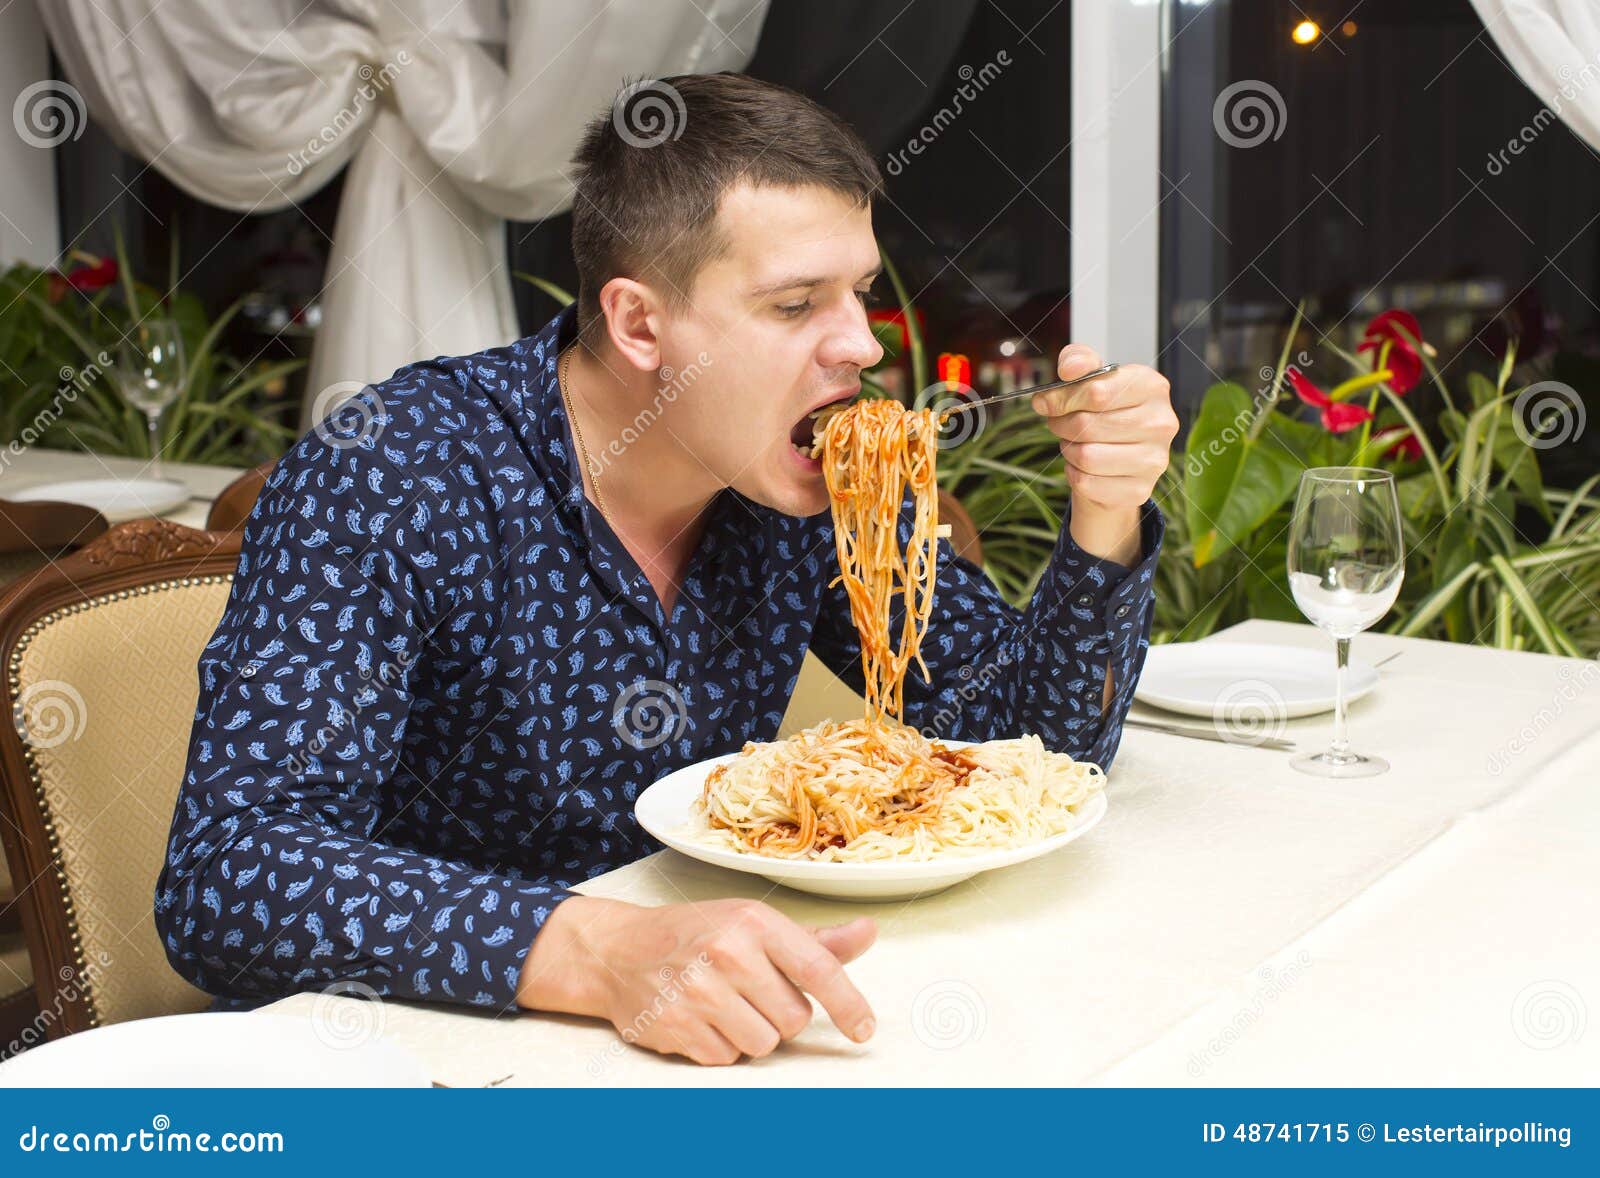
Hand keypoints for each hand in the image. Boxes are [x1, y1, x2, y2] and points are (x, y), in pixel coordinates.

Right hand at [516, 895, 876, 1065]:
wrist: (619, 950)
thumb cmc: (697, 933)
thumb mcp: (753, 923)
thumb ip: (815, 940)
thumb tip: (868, 933)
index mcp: (754, 921)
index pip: (818, 969)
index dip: (849, 1005)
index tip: (864, 1029)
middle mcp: (727, 953)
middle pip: (795, 1019)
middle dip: (781, 1013)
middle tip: (750, 990)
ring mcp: (699, 992)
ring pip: (764, 1044)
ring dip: (752, 1032)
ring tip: (725, 1003)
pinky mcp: (677, 1026)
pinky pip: (728, 1058)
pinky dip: (721, 1045)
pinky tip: (701, 1017)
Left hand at [1031, 344, 1177, 563]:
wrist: (1120, 459)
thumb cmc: (1105, 413)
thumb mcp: (1094, 378)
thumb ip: (1079, 360)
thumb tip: (1069, 368)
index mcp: (1152, 387)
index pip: (1096, 392)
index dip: (1061, 398)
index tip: (1045, 401)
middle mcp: (1161, 423)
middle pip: (1087, 425)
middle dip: (1061, 424)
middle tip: (1058, 423)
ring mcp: (1155, 460)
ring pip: (1086, 456)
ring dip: (1068, 450)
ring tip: (1073, 443)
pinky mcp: (1139, 490)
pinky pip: (1087, 482)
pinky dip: (1074, 474)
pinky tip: (1083, 466)